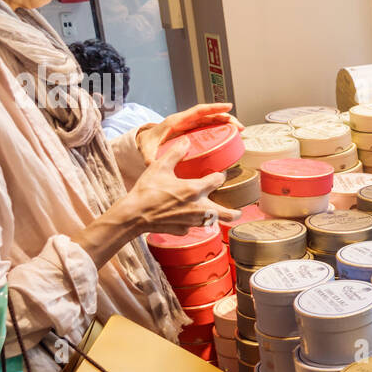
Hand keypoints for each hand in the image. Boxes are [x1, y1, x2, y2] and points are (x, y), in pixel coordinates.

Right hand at [120, 140, 241, 236]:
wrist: (133, 216)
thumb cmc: (146, 191)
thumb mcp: (160, 167)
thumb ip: (175, 153)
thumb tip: (186, 140)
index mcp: (194, 190)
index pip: (217, 180)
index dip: (219, 176)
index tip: (219, 175)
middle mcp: (198, 208)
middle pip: (227, 214)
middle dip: (235, 212)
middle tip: (238, 210)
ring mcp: (191, 222)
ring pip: (210, 222)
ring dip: (213, 217)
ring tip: (212, 212)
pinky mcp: (182, 231)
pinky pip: (191, 227)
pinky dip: (191, 223)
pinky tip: (185, 218)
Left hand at [136, 103, 238, 163]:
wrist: (144, 142)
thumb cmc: (147, 143)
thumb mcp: (148, 151)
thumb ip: (150, 157)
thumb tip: (154, 164)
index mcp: (176, 122)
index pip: (198, 111)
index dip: (214, 108)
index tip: (228, 107)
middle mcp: (185, 122)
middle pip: (209, 116)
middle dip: (226, 118)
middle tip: (239, 126)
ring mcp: (189, 127)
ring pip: (210, 121)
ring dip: (225, 124)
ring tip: (238, 131)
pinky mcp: (192, 134)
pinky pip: (208, 129)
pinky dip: (219, 131)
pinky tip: (228, 137)